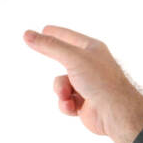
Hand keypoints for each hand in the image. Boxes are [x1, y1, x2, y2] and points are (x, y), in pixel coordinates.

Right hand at [23, 24, 142, 142]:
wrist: (114, 112)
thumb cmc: (100, 81)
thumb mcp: (72, 58)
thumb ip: (49, 46)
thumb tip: (28, 34)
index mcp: (92, 49)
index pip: (69, 37)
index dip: (57, 33)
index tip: (45, 29)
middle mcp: (91, 65)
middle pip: (63, 60)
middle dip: (54, 61)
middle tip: (36, 49)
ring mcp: (88, 85)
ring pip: (61, 84)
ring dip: (61, 90)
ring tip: (68, 96)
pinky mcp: (85, 103)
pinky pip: (66, 100)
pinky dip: (66, 104)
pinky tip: (73, 107)